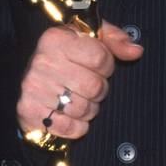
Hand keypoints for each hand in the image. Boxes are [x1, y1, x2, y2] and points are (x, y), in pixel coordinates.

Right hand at [17, 20, 142, 140]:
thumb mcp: (89, 39)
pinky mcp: (29, 111)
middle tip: (90, 88)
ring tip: (80, 100)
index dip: (107, 66)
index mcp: (57, 39)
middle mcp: (43, 61)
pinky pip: (69, 127)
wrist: (31, 80)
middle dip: (99, 90)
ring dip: (89, 109)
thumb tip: (136, 51)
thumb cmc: (66, 58)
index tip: (99, 68)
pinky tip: (71, 116)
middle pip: (93, 86)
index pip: (100, 58)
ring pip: (82, 108)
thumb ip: (114, 40)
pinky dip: (77, 127)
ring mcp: (33, 87)